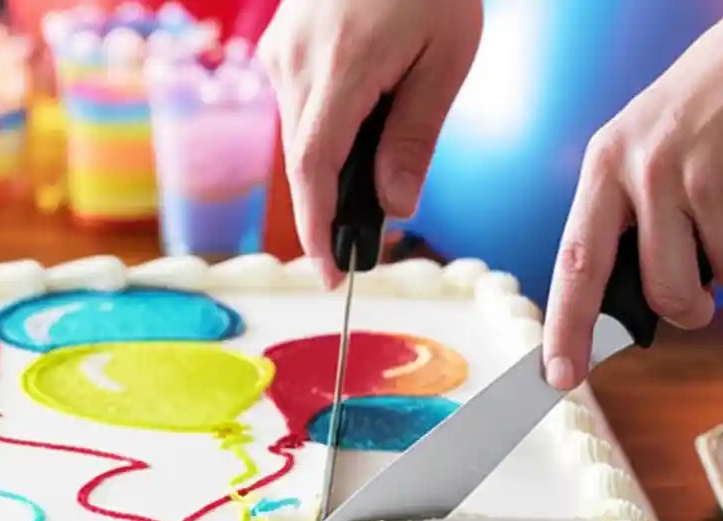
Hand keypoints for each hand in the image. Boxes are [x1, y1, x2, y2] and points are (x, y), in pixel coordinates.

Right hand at [256, 0, 482, 286]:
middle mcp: (294, 62)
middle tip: (366, 241)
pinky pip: (298, 107)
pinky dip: (325, 130)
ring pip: (301, 136)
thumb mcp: (444, 59)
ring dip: (332, 164)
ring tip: (373, 165)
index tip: (329, 274)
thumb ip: (414, 136)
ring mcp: (279, 51)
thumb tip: (393, 204)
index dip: (317, 231)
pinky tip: (359, 120)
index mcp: (341, 67)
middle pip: (305, 161)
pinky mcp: (278, 44)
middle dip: (332, 206)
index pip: (314, 170)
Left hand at [544, 0, 722, 389]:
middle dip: (691, 302)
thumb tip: (631, 300)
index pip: (577, 264)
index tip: (558, 376)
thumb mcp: (643, 142)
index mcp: (608, 164)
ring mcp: (711, 176)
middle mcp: (650, 171)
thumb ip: (628, 213)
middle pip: (666, 291)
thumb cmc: (708, 100)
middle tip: (706, 270)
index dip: (567, 328)